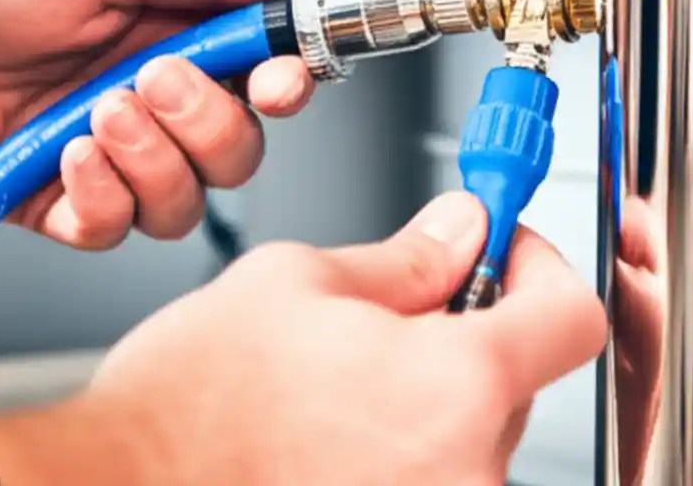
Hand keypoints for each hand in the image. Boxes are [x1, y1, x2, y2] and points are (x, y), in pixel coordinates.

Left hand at [0, 0, 327, 247]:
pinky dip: (99, 197)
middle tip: (156, 81)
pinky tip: (63, 156)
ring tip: (97, 114)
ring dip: (152, 161)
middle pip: (234, 150)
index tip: (278, 81)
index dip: (282, 85)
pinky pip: (110, 228)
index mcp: (165, 26)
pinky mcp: (51, 198)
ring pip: (182, 200)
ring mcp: (99, 151)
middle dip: (209, 125)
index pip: (260, 72)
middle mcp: (141, 93)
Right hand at [0, 192, 607, 485]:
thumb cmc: (189, 403)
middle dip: (467, 333)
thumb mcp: (296, 282)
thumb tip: (459, 232)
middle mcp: (466, 469)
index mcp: (454, 384)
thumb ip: (405, 258)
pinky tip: (331, 433)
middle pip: (516, 380)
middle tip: (397, 309)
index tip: (507, 254)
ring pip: (469, 436)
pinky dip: (399, 450)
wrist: (121, 483)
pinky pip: (431, 478)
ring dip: (426, 398)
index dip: (541, 269)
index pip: (571, 317)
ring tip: (337, 385)